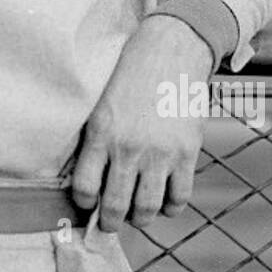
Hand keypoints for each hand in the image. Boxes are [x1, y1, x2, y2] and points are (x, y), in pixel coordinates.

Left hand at [71, 15, 211, 232]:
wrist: (171, 49)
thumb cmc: (131, 72)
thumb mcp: (102, 102)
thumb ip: (96, 138)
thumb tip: (88, 176)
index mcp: (101, 133)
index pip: (85, 189)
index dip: (84, 203)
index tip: (88, 202)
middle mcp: (128, 148)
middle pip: (115, 207)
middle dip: (110, 222)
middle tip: (111, 220)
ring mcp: (160, 153)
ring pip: (147, 210)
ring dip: (140, 218)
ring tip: (137, 213)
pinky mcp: (187, 152)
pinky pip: (179, 197)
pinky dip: (171, 206)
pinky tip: (164, 198)